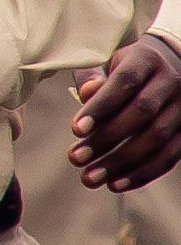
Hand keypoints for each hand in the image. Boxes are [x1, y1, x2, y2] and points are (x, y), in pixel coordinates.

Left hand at [81, 34, 180, 190]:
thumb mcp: (110, 62)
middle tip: (75, 159)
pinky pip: (171, 156)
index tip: (74, 130)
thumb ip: (94, 77)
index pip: (124, 82)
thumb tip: (86, 94)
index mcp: (147, 59)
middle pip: (142, 112)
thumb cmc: (129, 67)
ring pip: (158, 138)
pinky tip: (116, 184)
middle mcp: (172, 81)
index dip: (100, 107)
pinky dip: (143, 173)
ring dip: (122, 163)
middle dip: (106, 139)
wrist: (173, 65)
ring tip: (91, 178)